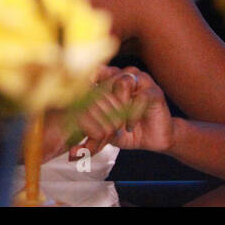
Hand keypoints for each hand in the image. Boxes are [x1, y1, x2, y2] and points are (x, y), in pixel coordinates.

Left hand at [57, 66, 172, 161]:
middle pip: (107, 77)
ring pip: (123, 81)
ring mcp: (141, 81)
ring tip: (116, 122)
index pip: (94, 70)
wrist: (153, 139)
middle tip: (99, 119)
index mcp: (109, 80)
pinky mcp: (154, 93)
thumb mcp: (102, 131)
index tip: (76, 94)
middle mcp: (124, 76)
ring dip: (117, 103)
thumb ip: (86, 133)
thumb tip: (69, 154)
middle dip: (101, 100)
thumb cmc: (125, 132)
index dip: (84, 79)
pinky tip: (129, 126)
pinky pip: (141, 96)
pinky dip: (133, 113)